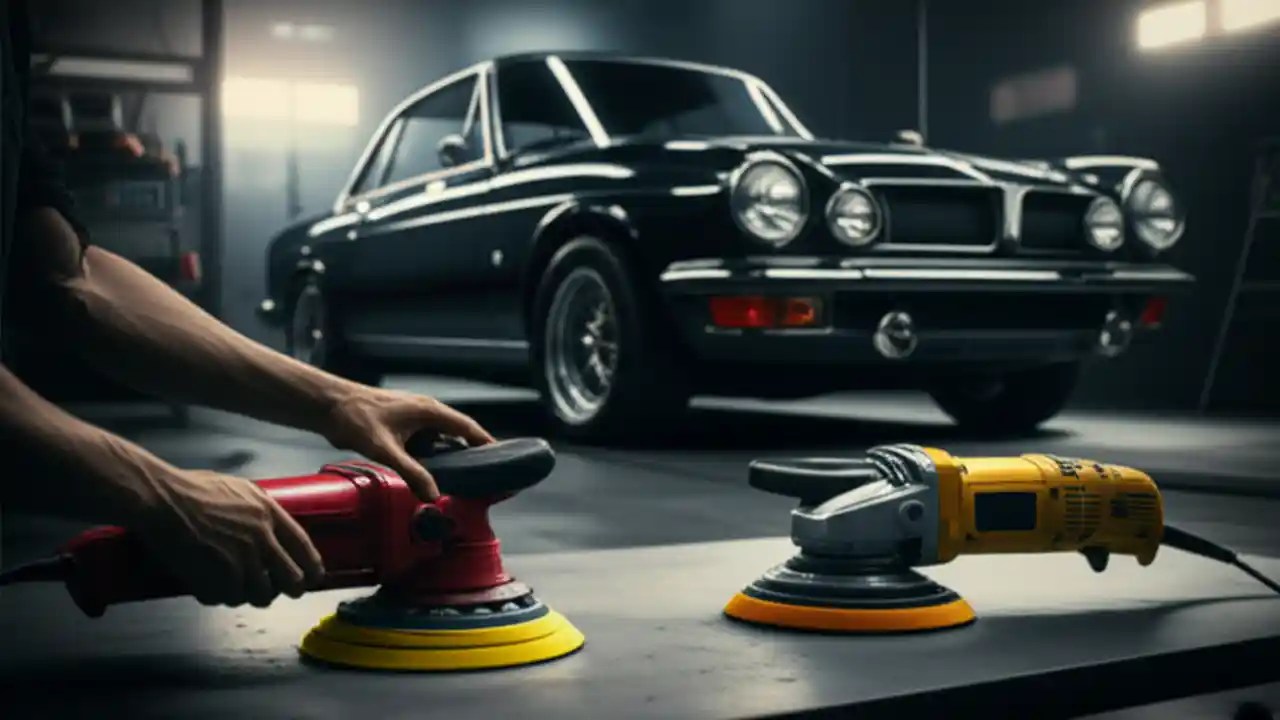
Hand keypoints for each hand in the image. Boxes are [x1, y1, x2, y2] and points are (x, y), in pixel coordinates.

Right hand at [136, 469, 325, 607]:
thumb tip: (271, 527)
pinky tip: (208, 586)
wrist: (163, 500)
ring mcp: (240, 562)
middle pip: (291, 580)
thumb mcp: (240, 490)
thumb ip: (261, 510)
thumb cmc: (195, 489)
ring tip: (236, 587)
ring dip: (249, 595)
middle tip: (279, 592)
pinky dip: (218, 596)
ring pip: (259, 596)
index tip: (315, 577)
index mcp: (269, 515)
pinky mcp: (217, 579)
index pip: (303, 546)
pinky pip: (226, 600)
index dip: (313, 566)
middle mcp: (261, 540)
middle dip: (289, 589)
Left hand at [322, 386, 495, 500]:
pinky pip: (425, 443)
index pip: (467, 427)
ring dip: (450, 457)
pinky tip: (431, 474)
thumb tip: (432, 495)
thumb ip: (411, 472)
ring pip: (440, 440)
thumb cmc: (356, 418)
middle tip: (485, 475)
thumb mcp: (386, 449)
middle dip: (472, 453)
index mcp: (429, 411)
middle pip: (458, 434)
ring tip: (463, 479)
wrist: (330, 406)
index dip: (486, 443)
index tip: (504, 459)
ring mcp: (413, 419)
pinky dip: (432, 458)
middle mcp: (426, 412)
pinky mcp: (402, 427)